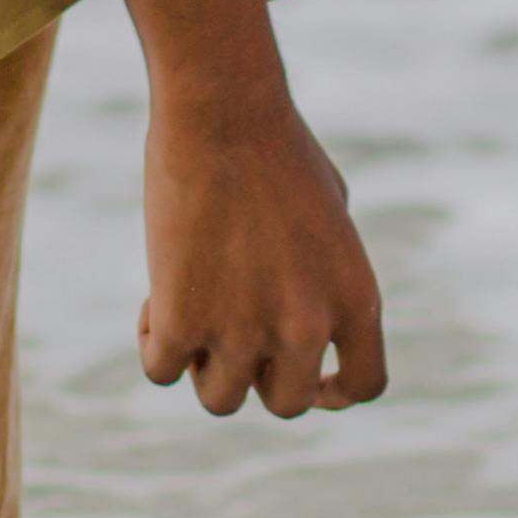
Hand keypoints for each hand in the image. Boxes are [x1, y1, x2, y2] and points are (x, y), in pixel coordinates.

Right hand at [110, 0, 387, 419]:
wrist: (223, 113)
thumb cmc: (276, 148)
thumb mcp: (330, 215)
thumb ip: (327, 277)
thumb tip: (308, 323)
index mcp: (357, 299)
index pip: (363, 384)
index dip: (334, 392)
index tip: (309, 381)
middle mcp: (307, 327)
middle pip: (286, 404)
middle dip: (259, 374)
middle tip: (232, 330)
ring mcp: (245, 332)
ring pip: (220, 399)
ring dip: (204, 363)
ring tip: (193, 307)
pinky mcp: (181, 323)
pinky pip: (162, 371)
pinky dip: (154, 341)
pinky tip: (154, 299)